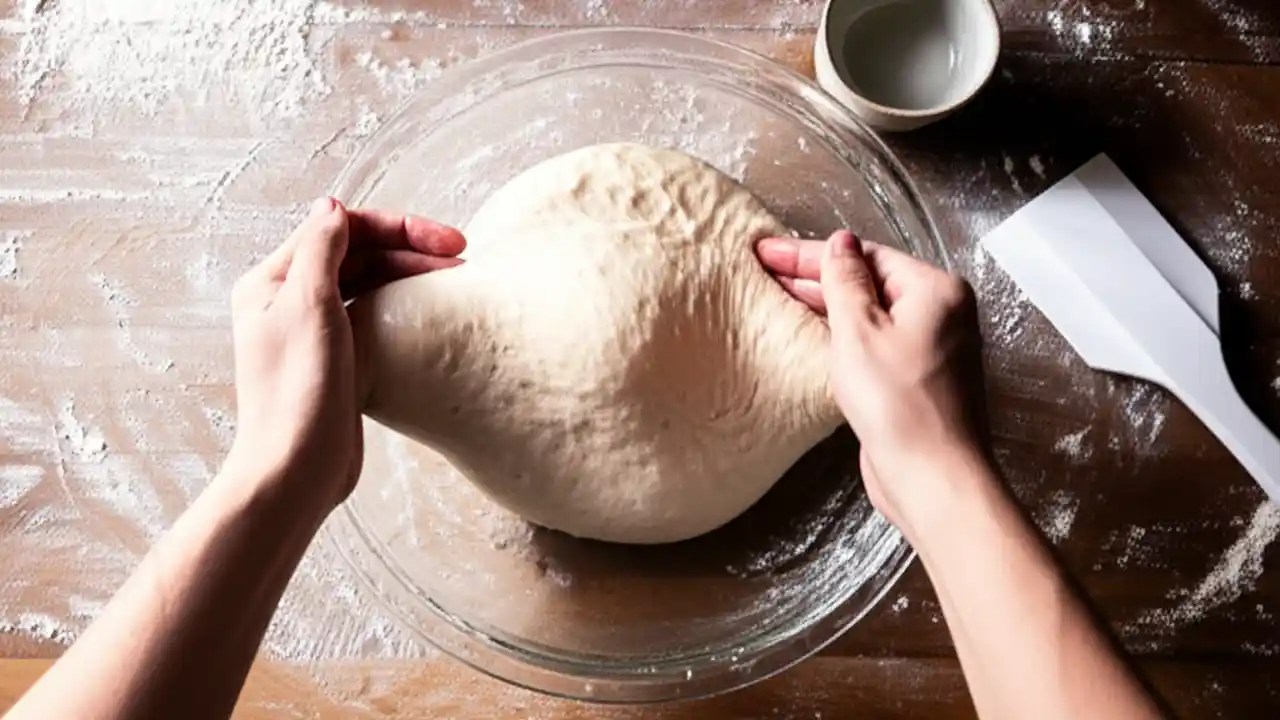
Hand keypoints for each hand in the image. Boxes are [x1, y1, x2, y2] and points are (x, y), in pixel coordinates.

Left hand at [226, 197, 464, 508]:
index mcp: (272, 281)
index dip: (397, 227)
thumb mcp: (310, 306)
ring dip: (409, 275)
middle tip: (461, 257)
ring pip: (369, 285)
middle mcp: (288, 302)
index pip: (341, 230)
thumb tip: (333, 207)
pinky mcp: (337, 363)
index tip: (447, 241)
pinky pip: (374, 319)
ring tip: (454, 279)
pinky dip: (403, 308)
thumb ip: (321, 250)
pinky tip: (431, 314)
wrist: (295, 471)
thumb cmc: (298, 392)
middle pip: (357, 255)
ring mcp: (314, 333)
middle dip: (409, 249)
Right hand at [757, 231, 985, 531]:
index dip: (811, 253)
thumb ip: (845, 281)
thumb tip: (839, 243)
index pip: (865, 256)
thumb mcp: (859, 331)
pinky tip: (813, 335)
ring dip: (827, 305)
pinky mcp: (918, 380)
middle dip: (816, 276)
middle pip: (870, 281)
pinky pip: (876, 343)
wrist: (933, 477)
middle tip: (765, 270)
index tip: (766, 250)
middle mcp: (942, 313)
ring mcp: (933, 348)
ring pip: (872, 314)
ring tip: (778, 296)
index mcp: (936, 290)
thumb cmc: (899, 403)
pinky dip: (844, 335)